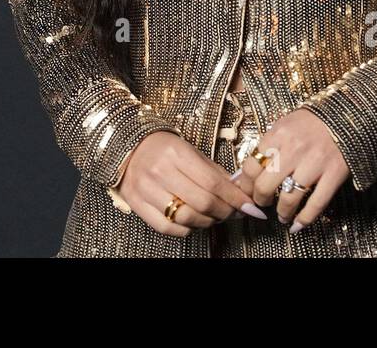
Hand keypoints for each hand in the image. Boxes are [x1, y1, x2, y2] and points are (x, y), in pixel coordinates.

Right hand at [117, 130, 268, 235]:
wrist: (127, 146)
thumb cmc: (163, 148)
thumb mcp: (190, 151)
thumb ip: (214, 172)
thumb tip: (239, 193)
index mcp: (176, 153)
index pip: (213, 182)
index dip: (234, 198)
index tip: (249, 207)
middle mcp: (160, 171)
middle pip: (202, 202)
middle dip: (224, 212)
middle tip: (233, 213)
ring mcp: (146, 190)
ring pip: (186, 217)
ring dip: (207, 222)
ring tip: (213, 217)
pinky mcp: (137, 204)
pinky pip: (167, 227)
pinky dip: (186, 229)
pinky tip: (193, 222)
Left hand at [230, 109, 350, 231]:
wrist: (346, 115)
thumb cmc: (312, 121)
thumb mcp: (284, 125)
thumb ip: (267, 146)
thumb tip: (246, 172)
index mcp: (278, 135)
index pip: (251, 167)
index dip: (245, 185)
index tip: (247, 191)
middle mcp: (293, 149)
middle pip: (265, 186)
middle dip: (261, 200)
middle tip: (263, 203)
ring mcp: (314, 163)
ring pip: (289, 198)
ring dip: (282, 212)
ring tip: (282, 215)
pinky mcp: (334, 174)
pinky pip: (316, 204)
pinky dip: (305, 219)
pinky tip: (298, 225)